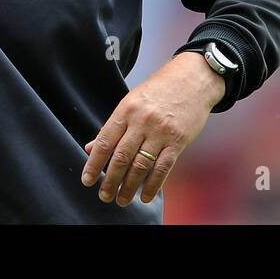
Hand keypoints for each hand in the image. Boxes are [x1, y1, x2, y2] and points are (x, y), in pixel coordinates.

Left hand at [80, 52, 224, 205]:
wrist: (192, 79)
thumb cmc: (159, 90)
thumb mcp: (132, 101)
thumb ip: (113, 126)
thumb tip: (91, 148)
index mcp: (126, 110)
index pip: (105, 141)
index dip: (94, 164)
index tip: (87, 180)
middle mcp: (142, 121)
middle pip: (121, 157)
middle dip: (110, 180)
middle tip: (104, 196)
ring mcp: (161, 132)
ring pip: (141, 165)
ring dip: (129, 186)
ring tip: (122, 199)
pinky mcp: (178, 140)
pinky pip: (163, 168)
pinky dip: (153, 185)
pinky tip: (145, 196)